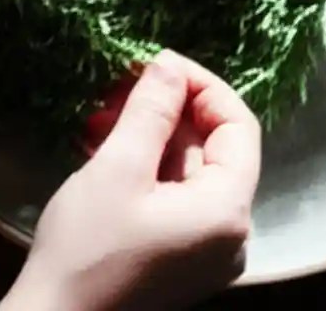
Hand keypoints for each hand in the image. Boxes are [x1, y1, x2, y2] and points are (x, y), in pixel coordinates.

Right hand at [0, 51, 261, 310]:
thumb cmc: (87, 248)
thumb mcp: (118, 168)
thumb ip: (151, 111)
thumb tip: (169, 65)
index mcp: (228, 210)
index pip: (238, 126)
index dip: (201, 85)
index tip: (156, 62)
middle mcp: (231, 234)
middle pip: (213, 150)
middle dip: (167, 111)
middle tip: (118, 87)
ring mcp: (207, 253)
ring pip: (189, 174)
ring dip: (150, 138)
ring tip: (99, 120)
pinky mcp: (181, 263)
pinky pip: (175, 201)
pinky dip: (146, 171)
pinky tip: (104, 152)